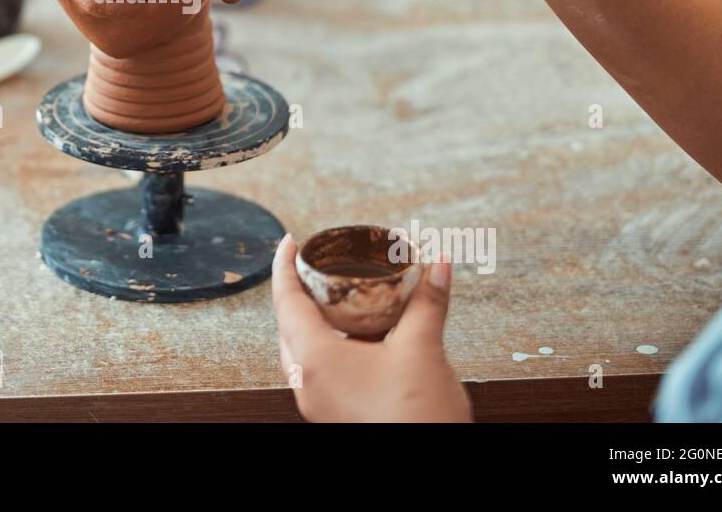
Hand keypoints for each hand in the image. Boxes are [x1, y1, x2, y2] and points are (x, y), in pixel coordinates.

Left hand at [271, 234, 470, 422]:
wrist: (428, 479)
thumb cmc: (418, 417)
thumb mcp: (423, 349)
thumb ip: (427, 303)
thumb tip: (437, 264)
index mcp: (315, 359)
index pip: (286, 301)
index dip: (285, 266)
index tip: (290, 242)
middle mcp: (307, 382)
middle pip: (289, 325)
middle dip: (299, 292)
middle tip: (317, 267)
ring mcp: (319, 403)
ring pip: (303, 352)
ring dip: (316, 322)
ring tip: (339, 299)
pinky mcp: (335, 416)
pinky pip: (321, 372)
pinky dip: (331, 347)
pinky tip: (358, 339)